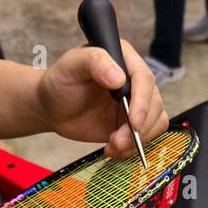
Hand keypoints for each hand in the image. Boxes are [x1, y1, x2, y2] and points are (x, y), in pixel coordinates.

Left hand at [37, 41, 168, 158]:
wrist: (52, 107)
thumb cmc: (60, 81)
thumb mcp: (71, 65)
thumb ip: (95, 62)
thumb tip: (118, 77)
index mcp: (123, 59)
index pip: (144, 78)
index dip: (142, 102)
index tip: (133, 122)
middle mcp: (133, 80)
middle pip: (154, 103)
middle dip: (138, 127)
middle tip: (116, 141)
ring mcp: (135, 102)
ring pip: (155, 121)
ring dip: (137, 140)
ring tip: (113, 146)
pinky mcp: (132, 122)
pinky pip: (147, 136)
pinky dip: (133, 147)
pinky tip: (113, 148)